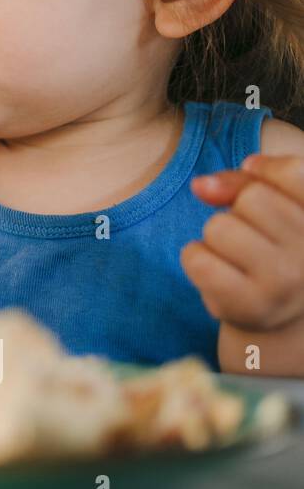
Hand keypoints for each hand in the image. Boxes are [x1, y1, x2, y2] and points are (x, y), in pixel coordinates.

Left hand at [183, 154, 303, 330]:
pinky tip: (217, 273)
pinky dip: (195, 259)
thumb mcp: (271, 207)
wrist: (277, 315)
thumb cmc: (272, 248)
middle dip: (239, 211)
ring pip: (219, 226)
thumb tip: (200, 185)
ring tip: (237, 258)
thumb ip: (241, 183)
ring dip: (215, 237)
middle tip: (254, 239)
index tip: (259, 184)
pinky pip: (196, 258)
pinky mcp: (250, 305)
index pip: (294, 172)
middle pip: (251, 198)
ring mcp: (287, 282)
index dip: (265, 172)